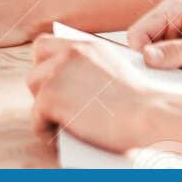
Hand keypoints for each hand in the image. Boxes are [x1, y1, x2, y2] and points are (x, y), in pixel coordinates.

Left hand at [26, 35, 161, 152]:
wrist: (148, 114)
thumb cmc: (142, 102)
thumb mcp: (117, 70)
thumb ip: (92, 69)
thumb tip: (71, 85)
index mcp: (85, 45)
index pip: (44, 45)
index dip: (43, 65)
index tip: (48, 80)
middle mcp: (68, 53)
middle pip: (35, 68)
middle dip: (41, 87)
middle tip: (54, 106)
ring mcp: (56, 74)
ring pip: (33, 89)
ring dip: (42, 107)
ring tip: (55, 123)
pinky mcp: (50, 97)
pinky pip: (36, 116)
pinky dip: (44, 128)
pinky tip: (56, 137)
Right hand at [125, 0, 181, 84]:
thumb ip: (179, 51)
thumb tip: (147, 56)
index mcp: (174, 7)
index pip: (136, 34)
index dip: (145, 55)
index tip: (166, 68)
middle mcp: (169, 21)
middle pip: (139, 50)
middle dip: (155, 66)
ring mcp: (172, 41)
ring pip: (149, 64)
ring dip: (164, 75)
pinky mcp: (177, 58)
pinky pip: (160, 74)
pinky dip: (171, 81)